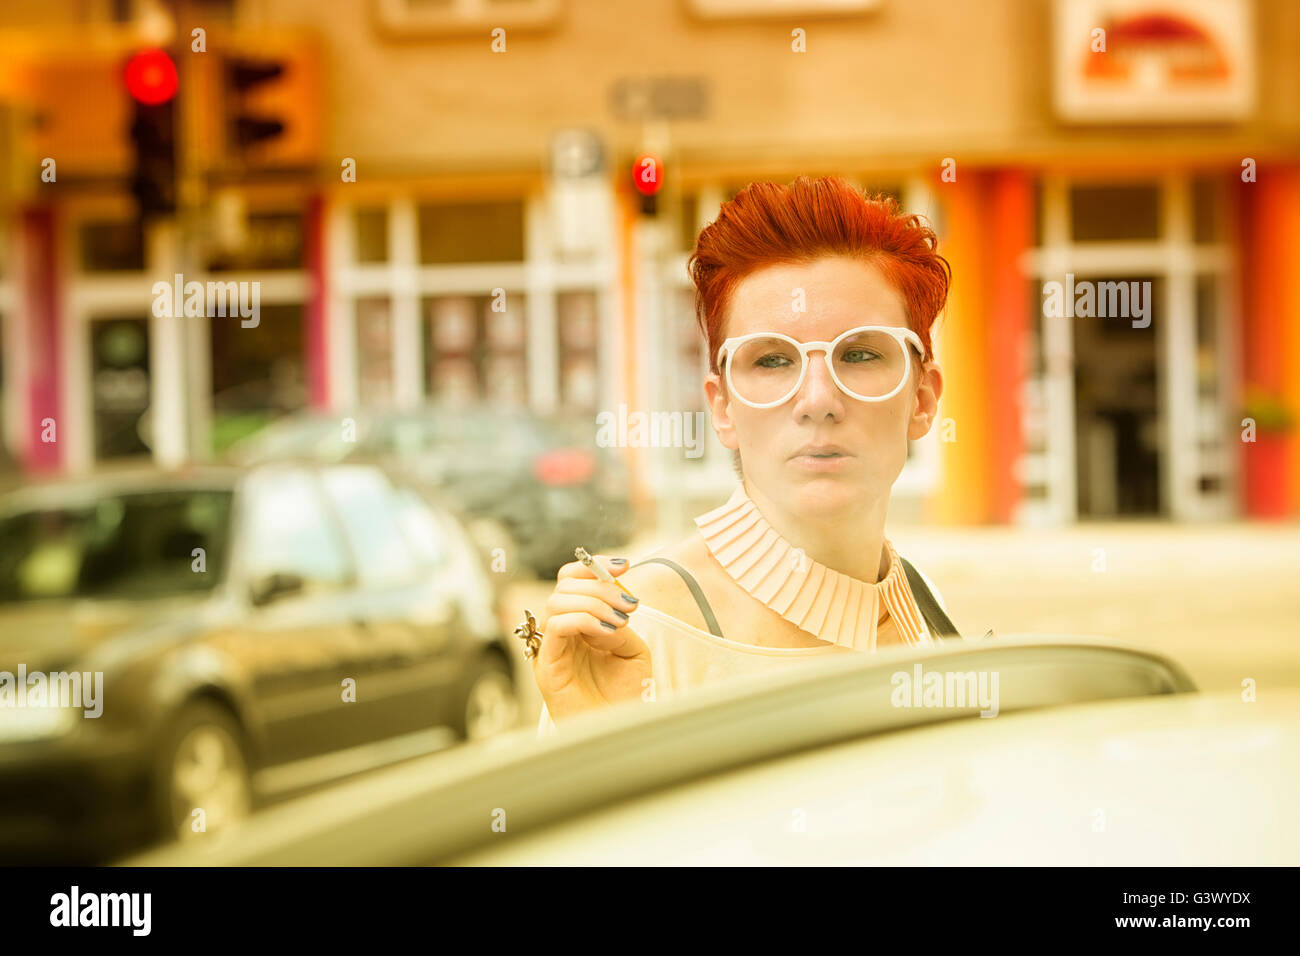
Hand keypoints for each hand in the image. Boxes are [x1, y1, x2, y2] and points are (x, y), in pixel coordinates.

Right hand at [531, 555, 650, 721]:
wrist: (617, 730)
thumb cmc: (624, 693)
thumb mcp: (632, 649)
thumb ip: (619, 621)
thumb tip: (609, 606)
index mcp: (578, 622)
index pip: (572, 580)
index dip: (592, 567)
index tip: (624, 565)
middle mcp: (561, 632)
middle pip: (565, 586)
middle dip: (600, 586)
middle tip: (629, 603)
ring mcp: (551, 648)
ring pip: (557, 601)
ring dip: (593, 602)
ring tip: (621, 620)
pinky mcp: (547, 665)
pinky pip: (555, 626)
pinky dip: (582, 620)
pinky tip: (607, 630)